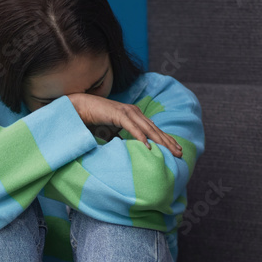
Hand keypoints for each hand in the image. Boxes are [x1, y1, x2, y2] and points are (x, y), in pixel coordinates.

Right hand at [67, 93, 182, 157]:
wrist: (82, 108)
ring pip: (148, 129)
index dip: (166, 140)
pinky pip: (132, 128)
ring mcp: (127, 112)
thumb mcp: (114, 132)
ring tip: (170, 151)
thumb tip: (130, 151)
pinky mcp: (118, 114)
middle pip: (155, 130)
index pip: (155, 129)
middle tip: (180, 153)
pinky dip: (141, 137)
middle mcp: (135, 112)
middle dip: (169, 142)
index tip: (176, 150)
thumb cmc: (97, 120)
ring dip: (160, 140)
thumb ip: (124, 139)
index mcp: (136, 116)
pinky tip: (148, 146)